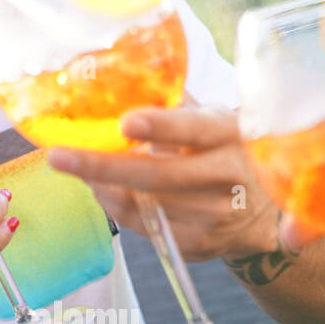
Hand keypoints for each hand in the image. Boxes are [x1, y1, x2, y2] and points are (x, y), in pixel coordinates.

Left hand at [46, 106, 278, 262]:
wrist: (265, 211)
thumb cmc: (222, 149)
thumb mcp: (211, 119)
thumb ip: (173, 105)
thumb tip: (117, 78)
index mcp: (231, 134)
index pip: (196, 129)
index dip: (162, 127)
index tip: (126, 123)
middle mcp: (229, 176)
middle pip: (159, 175)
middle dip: (103, 166)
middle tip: (59, 156)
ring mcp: (215, 216)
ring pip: (143, 204)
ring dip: (101, 185)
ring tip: (74, 165)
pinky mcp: (198, 244)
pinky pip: (141, 226)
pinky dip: (114, 205)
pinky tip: (102, 188)